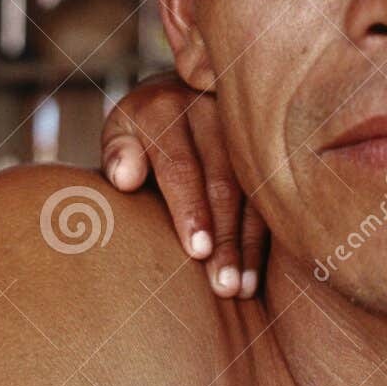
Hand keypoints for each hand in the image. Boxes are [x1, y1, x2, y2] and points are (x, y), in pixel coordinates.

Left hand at [102, 73, 267, 298]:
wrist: (177, 97)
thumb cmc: (139, 132)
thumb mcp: (118, 134)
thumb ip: (117, 154)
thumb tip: (125, 178)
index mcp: (164, 108)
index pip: (181, 166)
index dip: (191, 210)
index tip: (198, 252)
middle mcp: (208, 111)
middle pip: (223, 182)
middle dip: (225, 237)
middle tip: (224, 285)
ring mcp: (241, 127)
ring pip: (251, 191)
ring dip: (248, 243)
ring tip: (243, 288)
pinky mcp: (263, 144)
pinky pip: (269, 194)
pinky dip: (264, 236)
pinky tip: (260, 272)